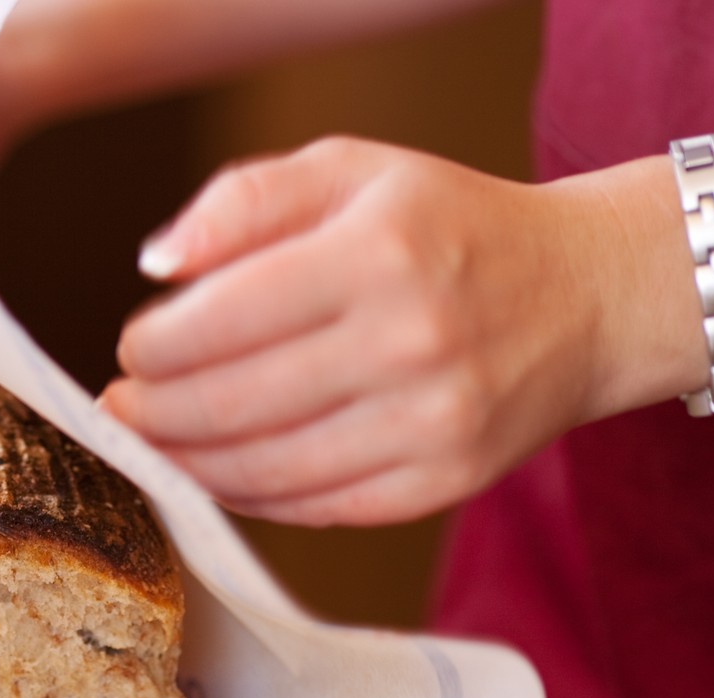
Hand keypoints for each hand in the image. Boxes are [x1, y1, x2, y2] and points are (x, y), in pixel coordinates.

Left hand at [105, 136, 692, 525]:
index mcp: (377, 251)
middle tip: (123, 409)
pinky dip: (251, 496)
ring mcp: (433, 421)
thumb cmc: (446, 228)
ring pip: (265, 470)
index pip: (221, 320)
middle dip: (153, 415)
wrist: (590, 295)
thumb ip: (244, 201)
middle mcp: (410, 340)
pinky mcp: (445, 481)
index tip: (132, 349)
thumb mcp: (352, 172)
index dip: (153, 349)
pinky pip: (316, 509)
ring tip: (155, 444)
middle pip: (231, 405)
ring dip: (188, 465)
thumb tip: (157, 265)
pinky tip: (221, 471)